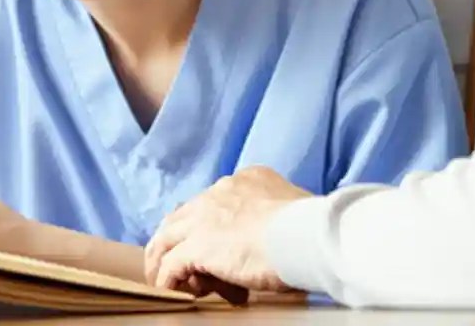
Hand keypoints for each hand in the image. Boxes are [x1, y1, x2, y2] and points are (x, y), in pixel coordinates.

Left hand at [144, 166, 311, 296]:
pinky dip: (169, 282)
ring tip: (165, 280)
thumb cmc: (311, 228)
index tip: (215, 249)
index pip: (211, 203)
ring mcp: (204, 218)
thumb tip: (278, 236)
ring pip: (166, 239)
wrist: (307, 236)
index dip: (208, 227)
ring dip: (163, 262)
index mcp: (244, 181)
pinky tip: (175, 293)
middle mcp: (218, 193)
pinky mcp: (197, 246)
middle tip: (178, 264)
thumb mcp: (294, 207)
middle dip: (177, 242)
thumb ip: (277, 215)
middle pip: (181, 217)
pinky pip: (170, 267)